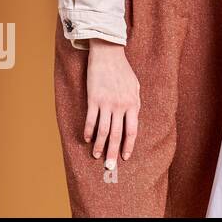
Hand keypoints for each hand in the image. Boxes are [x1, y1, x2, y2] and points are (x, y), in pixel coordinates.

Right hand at [84, 39, 139, 165]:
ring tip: (96, 155)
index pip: (132, 130)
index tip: (126, 157)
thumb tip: (133, 118)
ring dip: (99, 145)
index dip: (129, 145)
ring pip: (103, 130)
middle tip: (110, 166)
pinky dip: (88, 131)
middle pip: (118, 135)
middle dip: (114, 152)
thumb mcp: (135, 87)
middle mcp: (121, 106)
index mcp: (133, 103)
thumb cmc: (123, 71)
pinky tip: (86, 139)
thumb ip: (134, 103)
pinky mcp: (94, 99)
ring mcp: (106, 103)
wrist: (109, 55)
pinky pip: (91, 120)